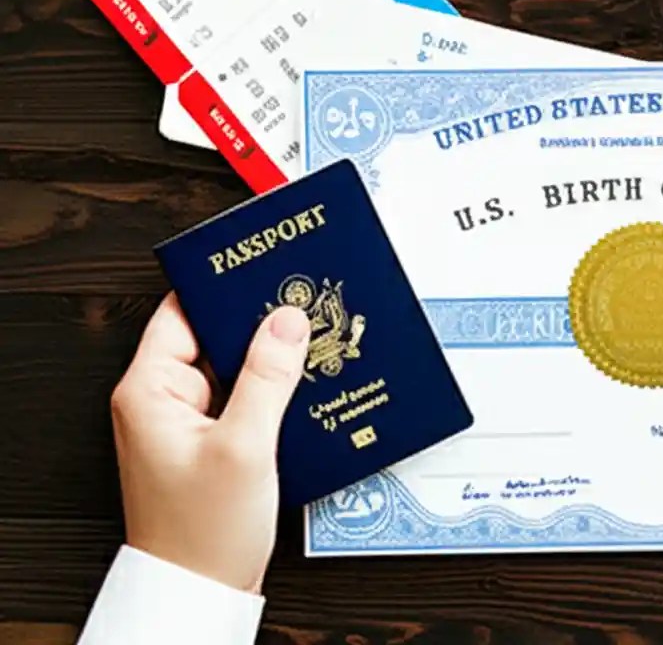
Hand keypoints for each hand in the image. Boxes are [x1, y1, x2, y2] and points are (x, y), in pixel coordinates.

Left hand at [109, 293, 310, 591]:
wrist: (202, 591)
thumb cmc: (204, 533)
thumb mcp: (244, 447)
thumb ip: (267, 378)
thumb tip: (285, 320)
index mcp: (149, 392)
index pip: (182, 314)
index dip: (224, 291)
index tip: (267, 273)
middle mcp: (161, 403)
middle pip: (212, 339)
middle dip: (258, 327)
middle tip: (305, 312)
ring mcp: (186, 425)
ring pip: (233, 371)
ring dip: (269, 364)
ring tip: (311, 351)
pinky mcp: (210, 445)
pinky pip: (242, 401)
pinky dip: (271, 395)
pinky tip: (303, 393)